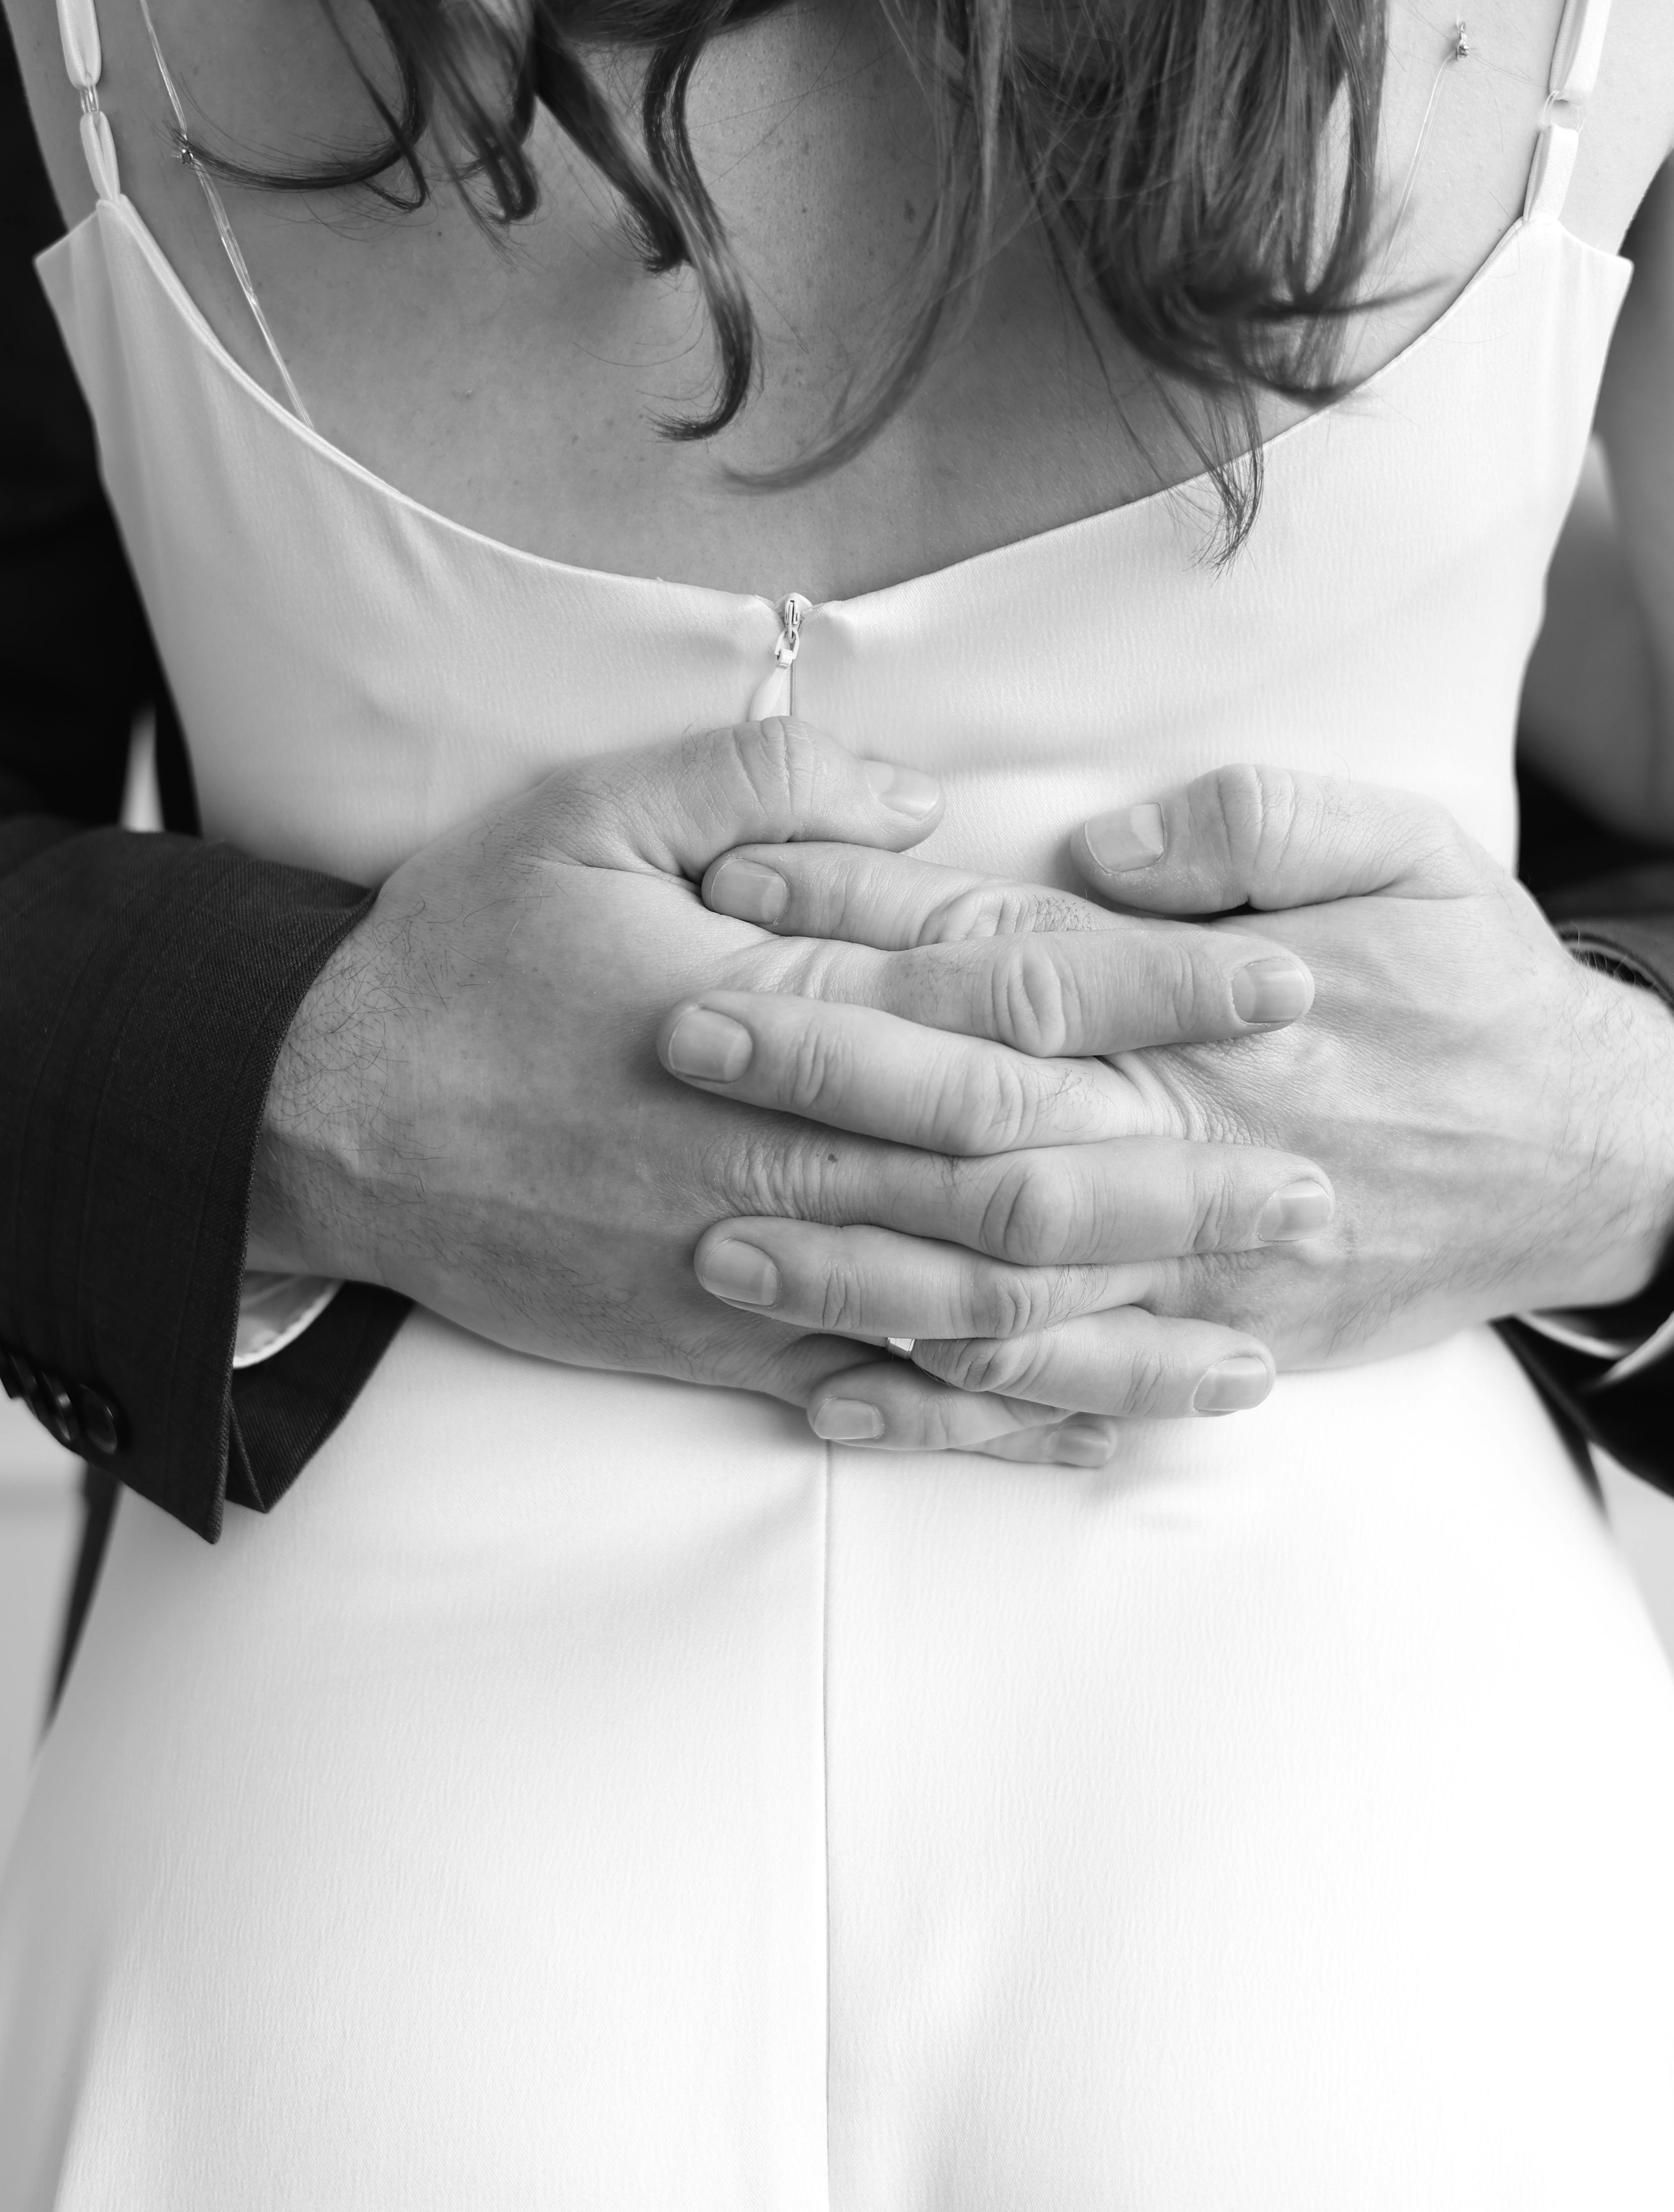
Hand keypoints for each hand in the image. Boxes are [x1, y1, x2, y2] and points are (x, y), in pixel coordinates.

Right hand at [248, 726, 1327, 1459]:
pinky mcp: (717, 1342)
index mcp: (770, 1008)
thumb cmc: (463, 954)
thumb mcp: (582, 811)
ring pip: (973, 1310)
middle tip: (1321, 1187)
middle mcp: (781, 1153)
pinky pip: (886, 1392)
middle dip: (1184, 1185)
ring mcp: (752, 1267)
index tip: (1280, 991)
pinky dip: (997, 1415)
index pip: (1005, 1002)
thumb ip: (759, 784)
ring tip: (1256, 1338)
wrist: (330, 1120)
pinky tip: (1094, 1427)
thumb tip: (921, 800)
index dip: (1156, 994)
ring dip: (1124, 1327)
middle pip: (1022, 1176)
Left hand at [686, 763, 1673, 1436]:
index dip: (868, 917)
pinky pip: (1057, 1387)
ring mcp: (1192, 1254)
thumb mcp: (1409, 853)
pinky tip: (830, 1389)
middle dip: (821, 1076)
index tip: (741, 888)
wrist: (1582, 1152)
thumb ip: (1259, 824)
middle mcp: (1186, 1133)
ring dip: (850, 1251)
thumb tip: (1106, 843)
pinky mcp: (1207, 1337)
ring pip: (994, 1268)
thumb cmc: (1479, 987)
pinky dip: (944, 1403)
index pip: (1006, 954)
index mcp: (1212, 1006)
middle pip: (975, 1109)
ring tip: (710, 1237)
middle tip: (677, 1040)